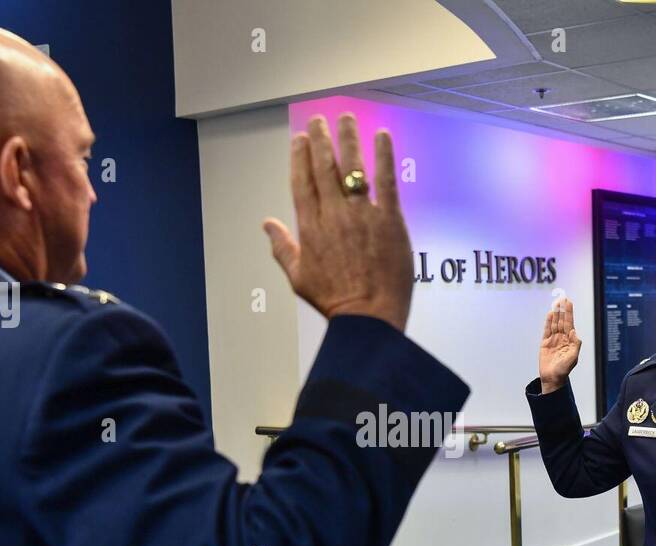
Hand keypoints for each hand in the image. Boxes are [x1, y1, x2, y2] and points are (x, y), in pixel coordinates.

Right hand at [263, 113, 412, 332]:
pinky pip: (386, 180)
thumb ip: (282, 247)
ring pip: (352, 167)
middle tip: (320, 120)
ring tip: (347, 117)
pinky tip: (383, 135)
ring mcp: (361, 214)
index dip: (299, 157)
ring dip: (349, 139)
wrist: (367, 317)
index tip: (299, 138)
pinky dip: (385, 155)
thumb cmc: (334, 301)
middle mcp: (333, 214)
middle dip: (320, 140)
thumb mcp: (299, 277)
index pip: (301, 182)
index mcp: (310, 227)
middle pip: (324, 167)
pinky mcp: (389, 219)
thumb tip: (266, 225)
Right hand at [539, 297, 580, 392]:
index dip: (569, 312)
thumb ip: (575, 344)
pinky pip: (546, 330)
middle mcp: (562, 338)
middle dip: (562, 309)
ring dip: (555, 313)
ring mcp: (553, 340)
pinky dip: (548, 322)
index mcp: (569, 340)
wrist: (552, 378)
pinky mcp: (545, 343)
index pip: (569, 323)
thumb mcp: (573, 358)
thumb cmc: (564, 370)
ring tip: (556, 303)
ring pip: (554, 323)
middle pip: (562, 320)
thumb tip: (574, 331)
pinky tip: (550, 314)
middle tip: (562, 297)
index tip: (568, 302)